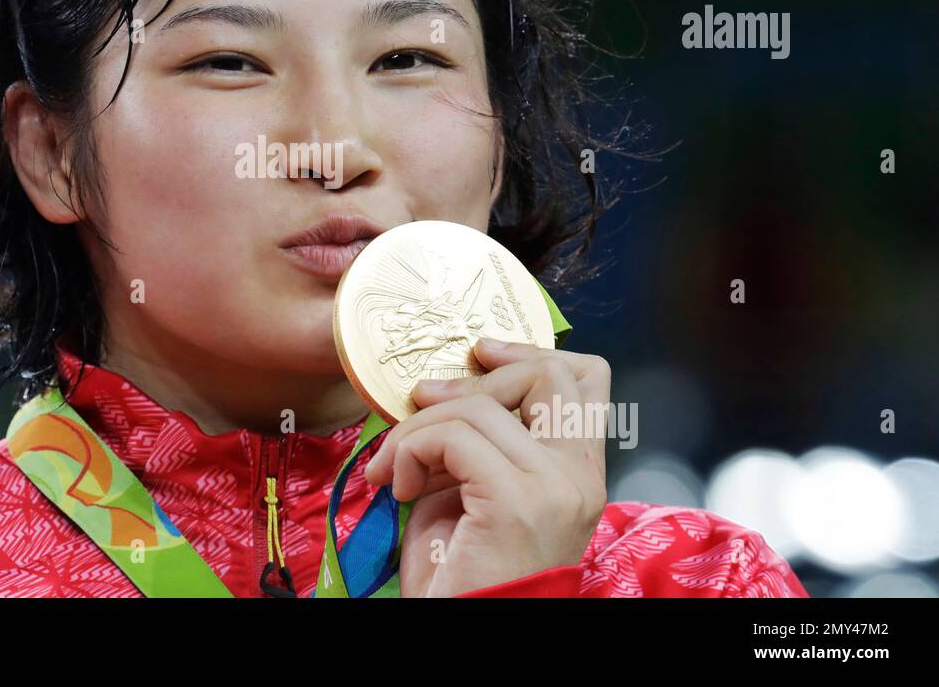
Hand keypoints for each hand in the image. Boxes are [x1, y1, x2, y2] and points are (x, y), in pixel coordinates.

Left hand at [363, 339, 609, 596]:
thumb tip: (442, 388)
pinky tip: (399, 488)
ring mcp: (553, 487)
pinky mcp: (514, 501)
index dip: (530, 353)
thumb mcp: (482, 492)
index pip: (584, 380)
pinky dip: (412, 451)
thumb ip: (484, 441)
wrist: (467, 627)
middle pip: (549, 375)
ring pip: (482, 407)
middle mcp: (580, 477)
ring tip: (396, 468)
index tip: (480, 355)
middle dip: (475, 378)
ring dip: (419, 428)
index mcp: (580, 473)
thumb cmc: (467, 574)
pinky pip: (453, 437)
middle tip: (421, 400)